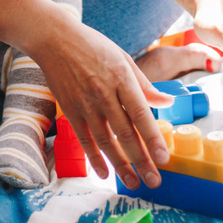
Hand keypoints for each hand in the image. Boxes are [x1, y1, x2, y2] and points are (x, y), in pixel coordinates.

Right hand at [33, 22, 174, 187]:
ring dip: (121, 166)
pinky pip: (84, 139)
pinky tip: (104, 173)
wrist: (55, 39)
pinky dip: (95, 158)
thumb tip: (167, 102)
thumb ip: (145, 84)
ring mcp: (85, 103)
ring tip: (134, 183)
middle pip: (126, 133)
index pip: (141, 114)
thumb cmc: (92, 45)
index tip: (164, 159)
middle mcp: (104, 93)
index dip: (153, 138)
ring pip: (106, 141)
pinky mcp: (69, 110)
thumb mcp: (123, 58)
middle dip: (142, 160)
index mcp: (121, 78)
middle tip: (154, 181)